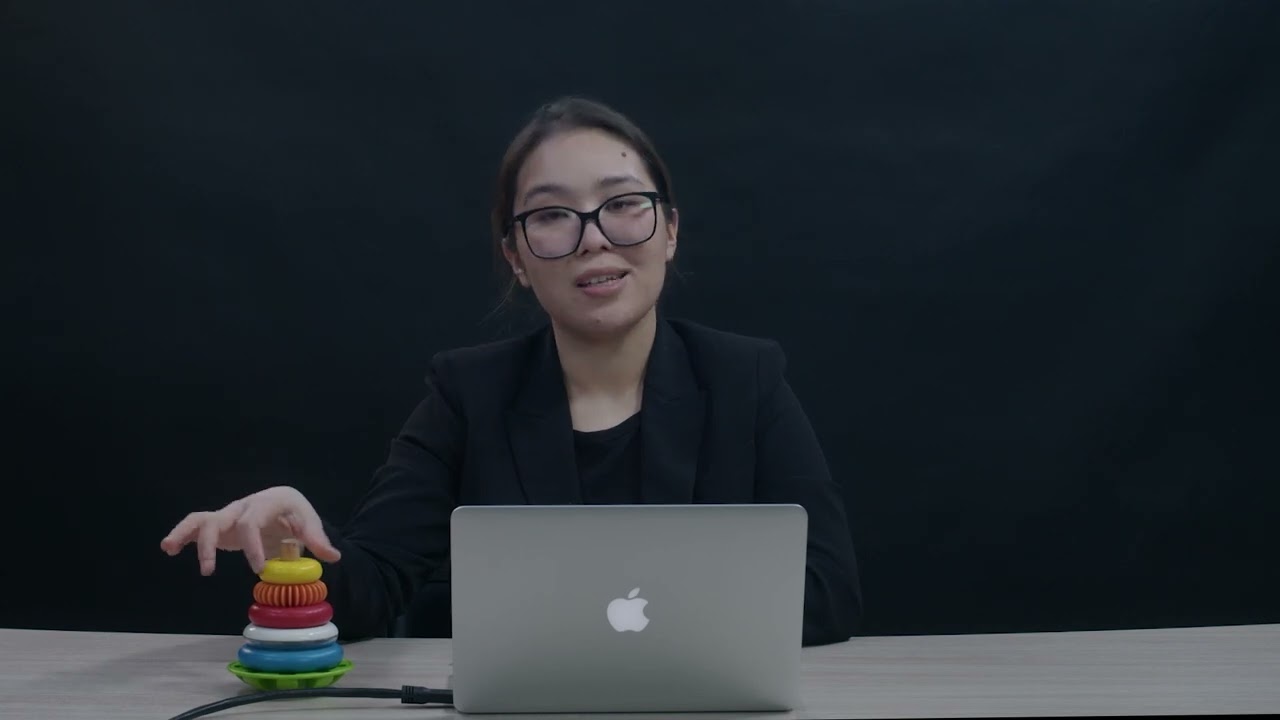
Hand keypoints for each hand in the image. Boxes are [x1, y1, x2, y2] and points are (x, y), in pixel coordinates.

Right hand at [159, 486, 340, 575]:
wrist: (286, 508)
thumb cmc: (297, 516)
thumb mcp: (309, 525)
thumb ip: (318, 541)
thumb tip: (333, 557)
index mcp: (270, 502)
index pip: (253, 521)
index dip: (252, 545)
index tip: (257, 568)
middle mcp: (246, 505)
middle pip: (223, 517)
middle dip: (212, 544)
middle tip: (209, 570)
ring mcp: (230, 514)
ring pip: (202, 518)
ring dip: (186, 533)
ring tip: (169, 548)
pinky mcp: (220, 524)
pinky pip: (196, 525)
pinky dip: (181, 534)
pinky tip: (168, 548)